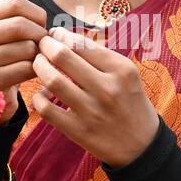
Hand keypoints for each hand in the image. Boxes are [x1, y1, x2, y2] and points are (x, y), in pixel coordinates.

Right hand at [0, 0, 45, 121]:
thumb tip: (49, 26)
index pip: (16, 3)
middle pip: (21, 25)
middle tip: (42, 45)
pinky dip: (35, 69)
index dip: (37, 15)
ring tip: (34, 59)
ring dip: (39, 54)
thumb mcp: (1, 30)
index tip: (40, 25)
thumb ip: (20, 19)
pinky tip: (31, 72)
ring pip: (27, 47)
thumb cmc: (2, 53)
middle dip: (40, 35)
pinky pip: (26, 68)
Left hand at [30, 25, 157, 167]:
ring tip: (39, 65)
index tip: (54, 35)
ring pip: (52, 80)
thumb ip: (100, 57)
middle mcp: (107, 88)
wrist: (142, 146)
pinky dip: (38, 98)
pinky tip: (43, 94)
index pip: (80, 43)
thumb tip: (65, 39)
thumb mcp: (127, 75)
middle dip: (45, 46)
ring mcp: (92, 111)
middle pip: (62, 56)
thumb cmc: (130, 102)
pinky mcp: (79, 131)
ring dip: (39, 67)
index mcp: (121, 69)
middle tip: (42, 46)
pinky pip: (47, 109)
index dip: (60, 35)